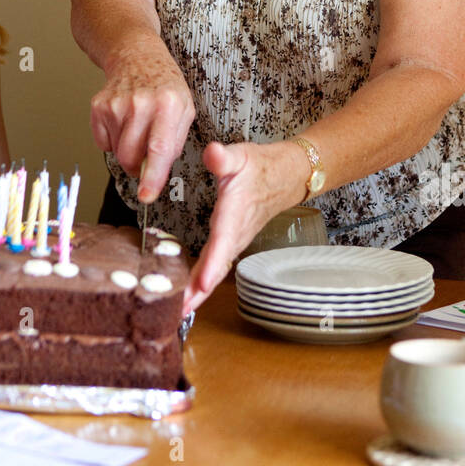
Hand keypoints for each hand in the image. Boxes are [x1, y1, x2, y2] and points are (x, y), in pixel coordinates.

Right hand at [90, 41, 195, 202]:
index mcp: (168, 105)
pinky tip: (123, 120)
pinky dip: (113, 139)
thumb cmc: (164, 86)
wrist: (137, 56)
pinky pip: (103, 142)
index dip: (152, 177)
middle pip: (131, 158)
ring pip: (117, 153)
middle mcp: (141, 104)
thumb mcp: (185, 110)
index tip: (146, 195)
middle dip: (138, 166)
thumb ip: (174, 144)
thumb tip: (155, 175)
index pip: (159, 149)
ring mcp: (116, 104)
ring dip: (127, 150)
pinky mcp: (99, 106)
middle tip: (146, 151)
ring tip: (137, 128)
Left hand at [182, 139, 307, 315]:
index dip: (212, 264)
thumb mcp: (242, 155)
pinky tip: (187, 294)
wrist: (286, 176)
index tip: (201, 284)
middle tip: (180, 311)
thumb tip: (213, 153)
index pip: (223, 242)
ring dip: (198, 291)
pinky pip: (216, 265)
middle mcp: (235, 232)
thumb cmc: (261, 166)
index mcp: (234, 213)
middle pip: (217, 266)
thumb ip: (224, 158)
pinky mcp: (232, 242)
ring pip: (216, 270)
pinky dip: (201, 282)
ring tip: (178, 311)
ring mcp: (235, 240)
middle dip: (199, 290)